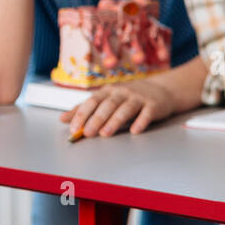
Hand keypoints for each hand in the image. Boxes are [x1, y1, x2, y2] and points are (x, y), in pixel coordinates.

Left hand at [61, 79, 175, 136]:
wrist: (161, 90)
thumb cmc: (129, 97)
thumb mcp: (106, 99)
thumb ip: (85, 109)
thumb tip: (62, 119)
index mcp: (109, 91)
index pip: (93, 101)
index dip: (82, 114)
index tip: (73, 128)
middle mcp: (123, 92)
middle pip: (108, 104)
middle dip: (97, 119)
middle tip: (87, 132)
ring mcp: (139, 98)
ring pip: (126, 108)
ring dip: (115, 121)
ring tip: (105, 133)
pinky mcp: (154, 105)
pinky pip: (147, 113)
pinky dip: (141, 121)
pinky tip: (135, 130)